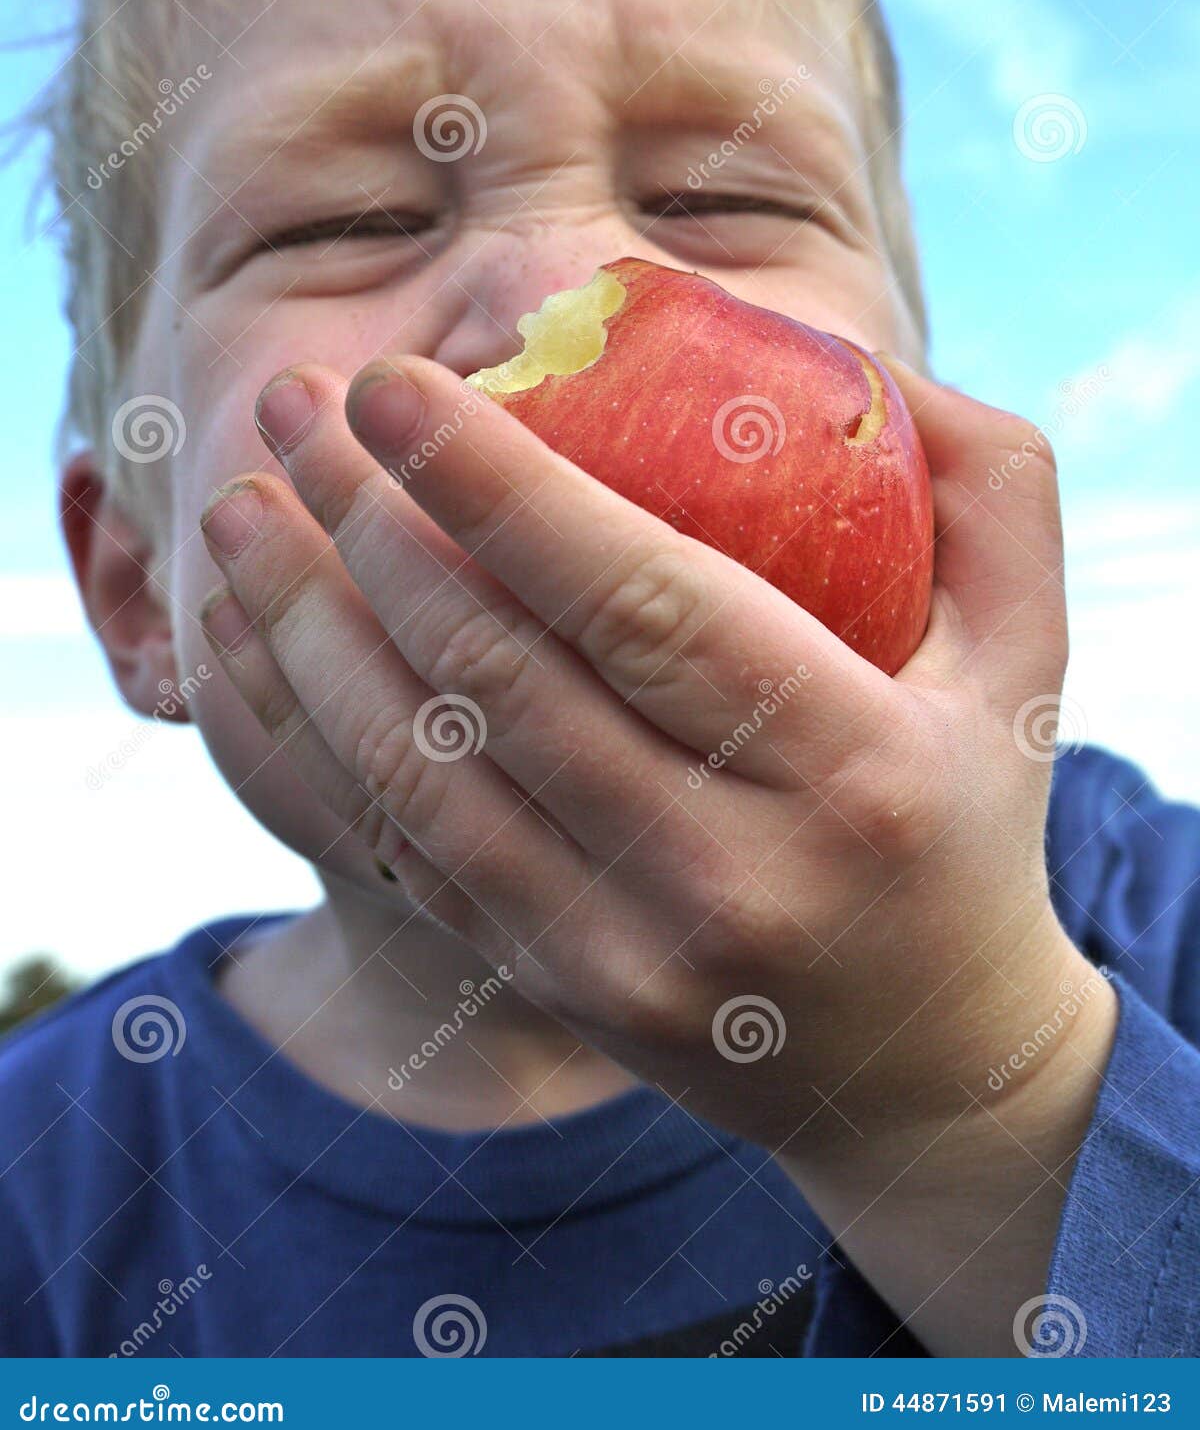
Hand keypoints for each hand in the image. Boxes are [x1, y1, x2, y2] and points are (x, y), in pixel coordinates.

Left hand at [199, 352, 1114, 1350]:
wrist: (920, 1066)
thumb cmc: (966, 816)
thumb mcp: (1027, 653)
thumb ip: (991, 490)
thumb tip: (861, 364)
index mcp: (849, 771)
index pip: (641, 605)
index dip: (498, 485)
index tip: (393, 381)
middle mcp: (726, 877)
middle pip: (495, 677)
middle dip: (369, 521)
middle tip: (298, 401)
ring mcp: (621, 952)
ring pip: (415, 770)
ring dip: (303, 624)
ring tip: (239, 503)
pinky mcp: (550, 987)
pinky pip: (395, 849)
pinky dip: (304, 736)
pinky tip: (254, 638)